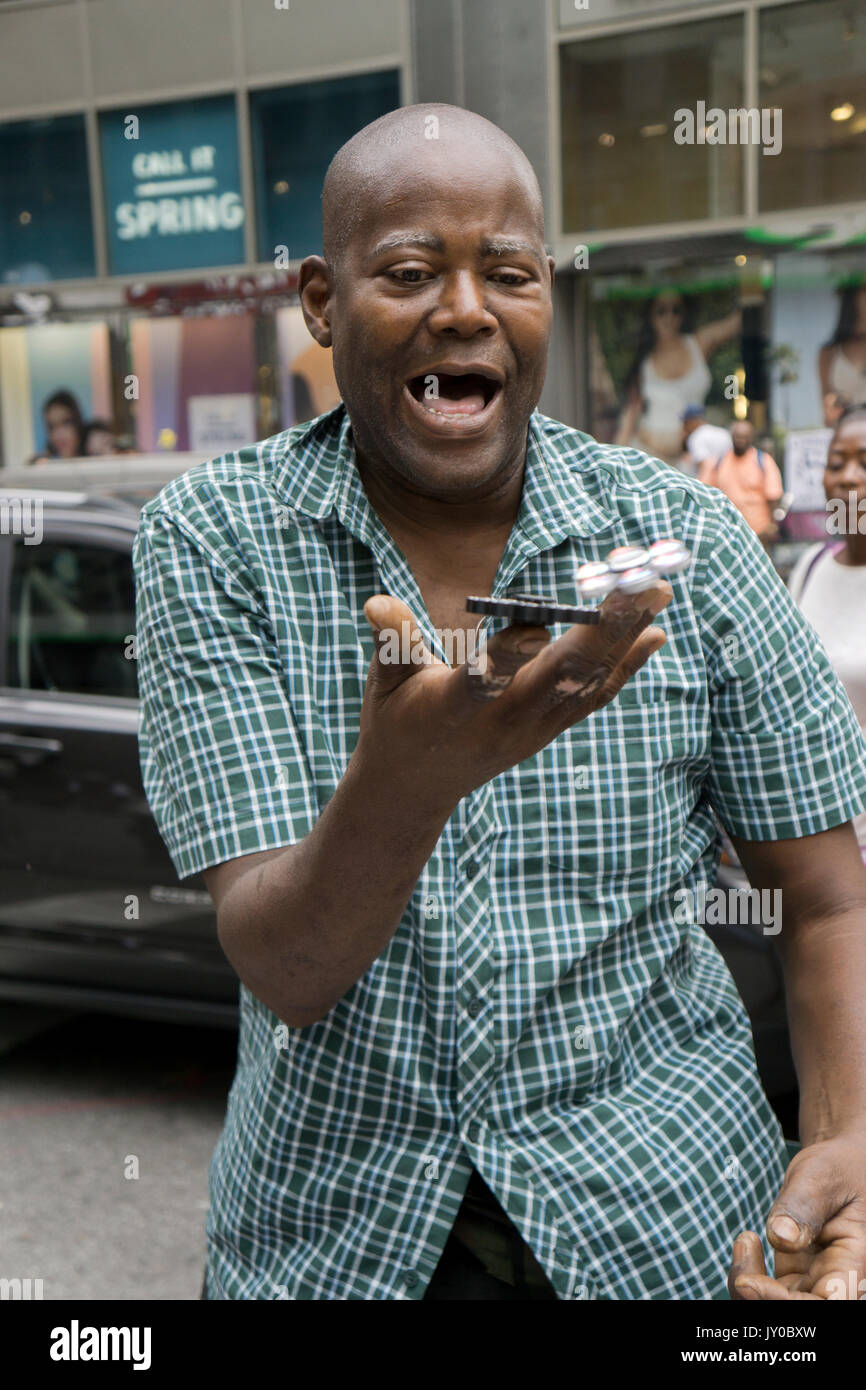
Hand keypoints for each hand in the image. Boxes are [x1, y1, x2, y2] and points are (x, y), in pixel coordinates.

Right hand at [359, 579, 671, 809]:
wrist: (417, 786)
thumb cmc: (397, 719)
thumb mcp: (384, 681)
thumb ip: (392, 642)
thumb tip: (377, 604)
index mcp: (452, 710)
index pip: (482, 682)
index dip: (507, 656)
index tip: (536, 624)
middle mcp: (501, 723)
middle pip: (558, 678)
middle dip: (602, 631)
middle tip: (638, 585)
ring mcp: (532, 730)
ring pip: (585, 684)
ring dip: (624, 638)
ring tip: (658, 592)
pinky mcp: (549, 730)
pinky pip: (593, 697)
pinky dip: (625, 666)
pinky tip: (654, 633)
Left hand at [728, 1128, 865, 1298]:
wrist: (838, 1167)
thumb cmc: (837, 1168)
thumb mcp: (822, 1177)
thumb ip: (804, 1207)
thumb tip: (780, 1238)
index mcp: (853, 1264)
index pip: (826, 1305)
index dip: (783, 1304)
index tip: (748, 1282)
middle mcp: (834, 1282)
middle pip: (796, 1314)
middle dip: (758, 1299)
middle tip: (742, 1253)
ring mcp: (812, 1282)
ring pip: (774, 1307)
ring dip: (747, 1289)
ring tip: (744, 1242)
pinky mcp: (794, 1276)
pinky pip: (766, 1293)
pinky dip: (747, 1277)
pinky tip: (747, 1243)